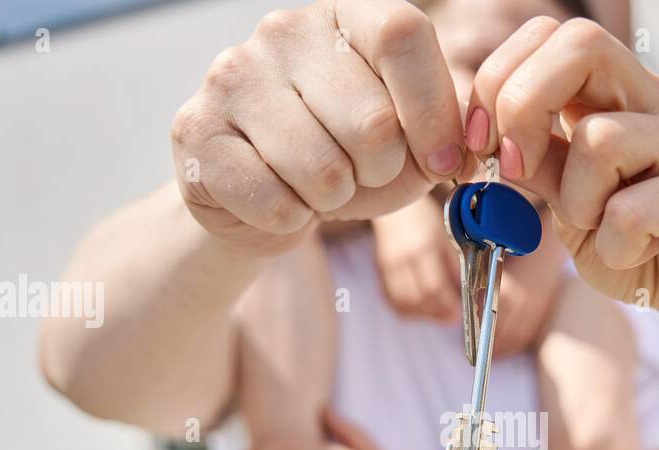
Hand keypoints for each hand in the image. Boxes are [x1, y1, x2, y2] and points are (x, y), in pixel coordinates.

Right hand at [171, 0, 473, 256]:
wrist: (257, 198)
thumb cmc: (344, 162)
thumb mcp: (407, 148)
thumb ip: (443, 140)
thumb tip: (463, 154)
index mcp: (346, 18)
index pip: (404, 36)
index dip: (434, 112)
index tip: (443, 163)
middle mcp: (283, 32)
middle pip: (371, 122)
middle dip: (379, 173)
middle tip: (358, 175)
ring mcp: (232, 76)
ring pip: (322, 169)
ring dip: (333, 200)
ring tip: (316, 187)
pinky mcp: (196, 132)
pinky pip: (274, 202)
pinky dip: (290, 220)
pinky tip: (279, 200)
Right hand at [371, 193, 462, 321]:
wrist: (395, 210)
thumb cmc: (425, 220)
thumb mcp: (445, 236)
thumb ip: (454, 263)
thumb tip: (468, 289)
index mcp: (423, 247)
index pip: (434, 286)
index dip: (447, 305)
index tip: (458, 314)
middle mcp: (402, 259)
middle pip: (418, 298)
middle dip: (437, 314)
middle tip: (451, 318)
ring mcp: (387, 267)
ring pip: (403, 303)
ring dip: (422, 314)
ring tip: (437, 315)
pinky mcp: (380, 272)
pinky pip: (391, 300)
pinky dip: (406, 310)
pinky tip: (420, 309)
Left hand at [465, 16, 658, 344]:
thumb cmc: (634, 247)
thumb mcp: (567, 204)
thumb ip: (536, 165)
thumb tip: (485, 137)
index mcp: (617, 94)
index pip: (553, 36)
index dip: (500, 79)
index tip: (480, 142)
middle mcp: (657, 101)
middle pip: (582, 45)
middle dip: (522, 106)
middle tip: (518, 170)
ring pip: (599, 139)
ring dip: (577, 204)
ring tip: (602, 230)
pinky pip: (632, 210)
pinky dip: (615, 246)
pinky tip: (636, 254)